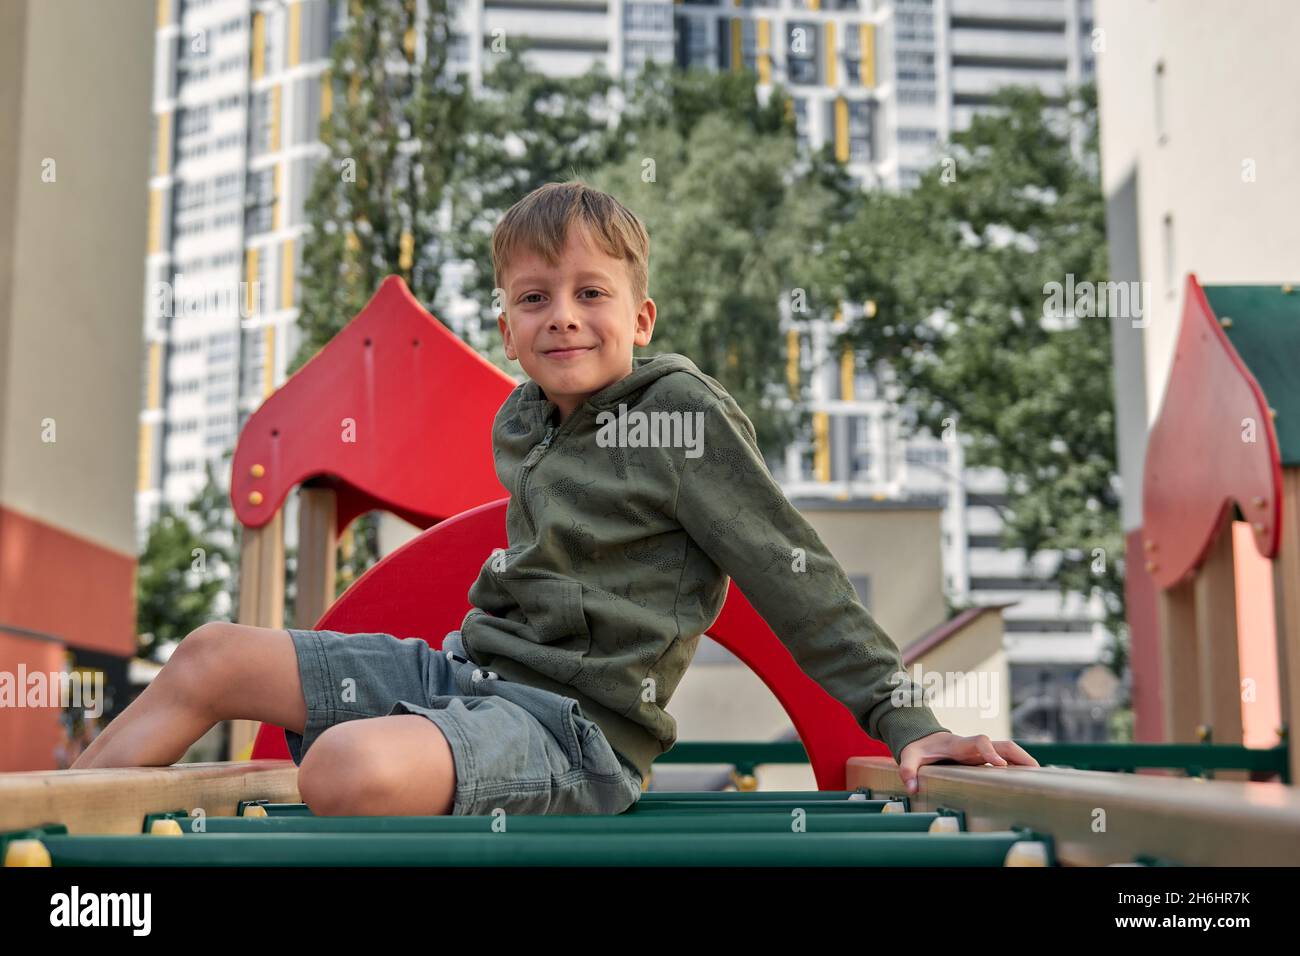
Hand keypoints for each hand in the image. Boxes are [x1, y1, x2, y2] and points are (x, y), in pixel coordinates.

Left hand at [897, 732, 1038, 793]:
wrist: (923, 738)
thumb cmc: (918, 748)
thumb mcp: (909, 756)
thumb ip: (908, 770)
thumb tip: (911, 787)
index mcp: (959, 744)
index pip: (979, 742)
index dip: (990, 752)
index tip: (1000, 765)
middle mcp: (974, 745)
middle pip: (1003, 744)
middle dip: (1019, 755)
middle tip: (1034, 771)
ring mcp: (982, 751)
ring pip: (1009, 750)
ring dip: (1024, 761)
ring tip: (1040, 778)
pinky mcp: (985, 758)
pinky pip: (1007, 759)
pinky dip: (1020, 766)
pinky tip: (1031, 779)